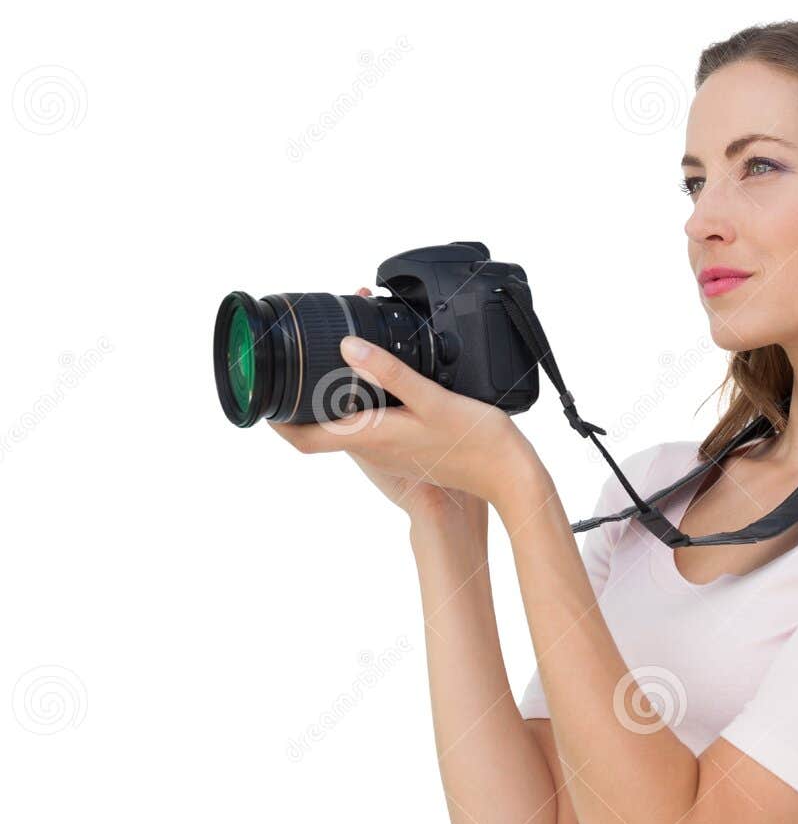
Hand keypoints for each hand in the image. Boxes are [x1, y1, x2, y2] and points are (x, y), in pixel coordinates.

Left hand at [269, 299, 541, 513]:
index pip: (304, 438)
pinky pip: (373, 427)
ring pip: (347, 426)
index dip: (275, 421)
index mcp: (373, 438)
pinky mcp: (411, 448)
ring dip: (334, 397)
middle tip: (297, 365)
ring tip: (337, 360)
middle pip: (320, 429)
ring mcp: (393, 452)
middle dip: (303, 398)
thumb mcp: (433, 399)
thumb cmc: (477, 442)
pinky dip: (363, 403)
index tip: (262, 396)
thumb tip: (347, 347)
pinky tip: (381, 380)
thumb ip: (390, 372)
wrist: (511, 476)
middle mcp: (376, 448)